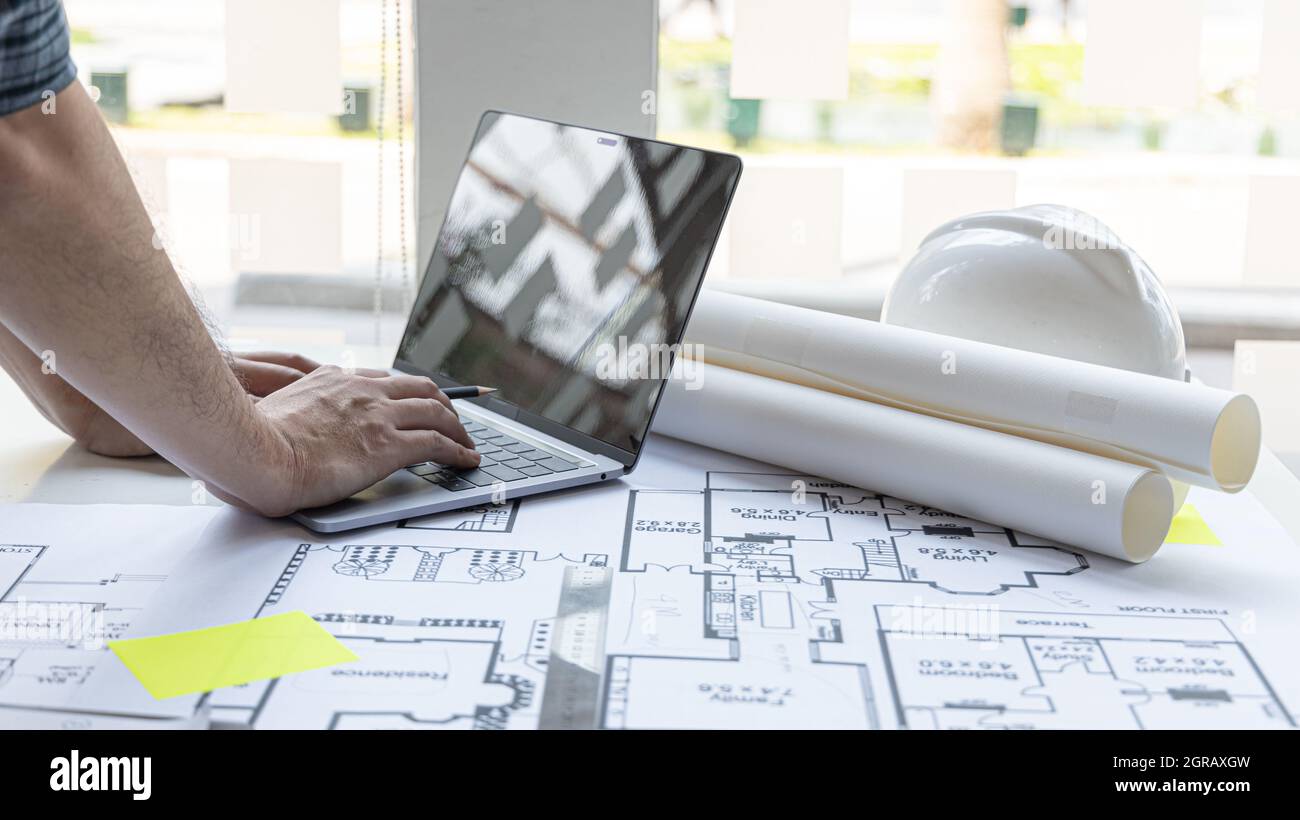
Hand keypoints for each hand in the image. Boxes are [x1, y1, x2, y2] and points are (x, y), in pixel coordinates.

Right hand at [253, 366, 479, 513]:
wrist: (257, 454)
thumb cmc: (252, 441)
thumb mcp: (271, 409)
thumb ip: (290, 409)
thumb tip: (280, 423)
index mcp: (333, 379)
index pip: (383, 380)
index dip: (405, 392)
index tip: (414, 401)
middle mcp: (361, 391)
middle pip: (418, 388)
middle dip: (443, 403)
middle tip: (452, 419)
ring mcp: (378, 416)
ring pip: (436, 411)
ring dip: (458, 428)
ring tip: (467, 443)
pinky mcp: (389, 445)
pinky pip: (437, 444)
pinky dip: (458, 451)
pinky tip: (466, 461)